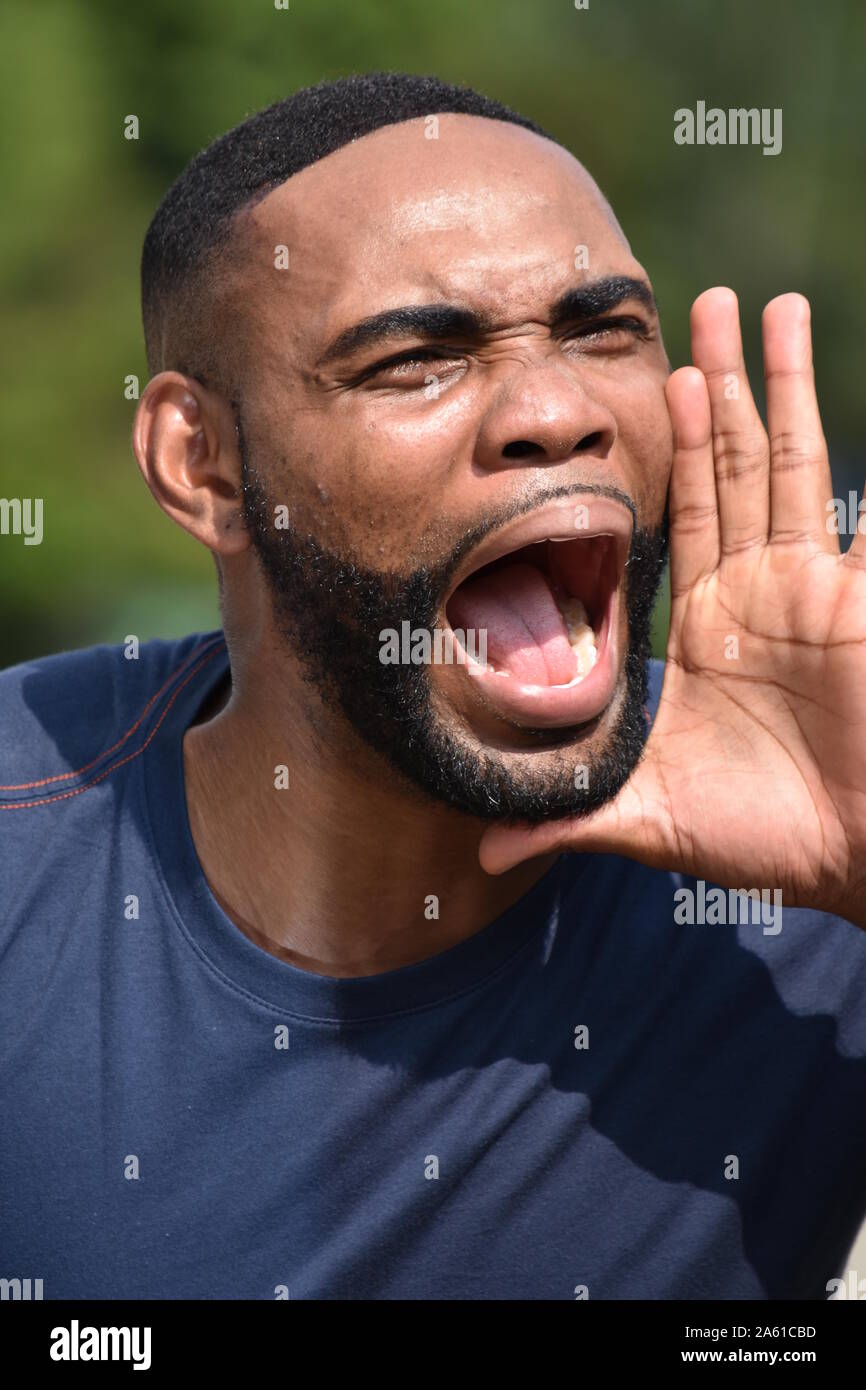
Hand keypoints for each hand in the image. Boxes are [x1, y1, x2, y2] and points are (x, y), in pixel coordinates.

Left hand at [480, 289, 865, 929]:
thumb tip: (484, 853)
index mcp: (708, 620)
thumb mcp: (646, 815)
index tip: (663, 376)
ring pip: (793, 462)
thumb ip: (568, 817)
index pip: (687, 508)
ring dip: (784, 384)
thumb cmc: (758, 835)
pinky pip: (862, 517)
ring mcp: (814, 586)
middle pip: (738, 460)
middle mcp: (760, 588)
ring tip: (775, 309)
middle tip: (707, 303)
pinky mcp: (857, 598)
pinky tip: (852, 397)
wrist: (847, 856)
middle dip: (724, 381)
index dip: (679, 443)